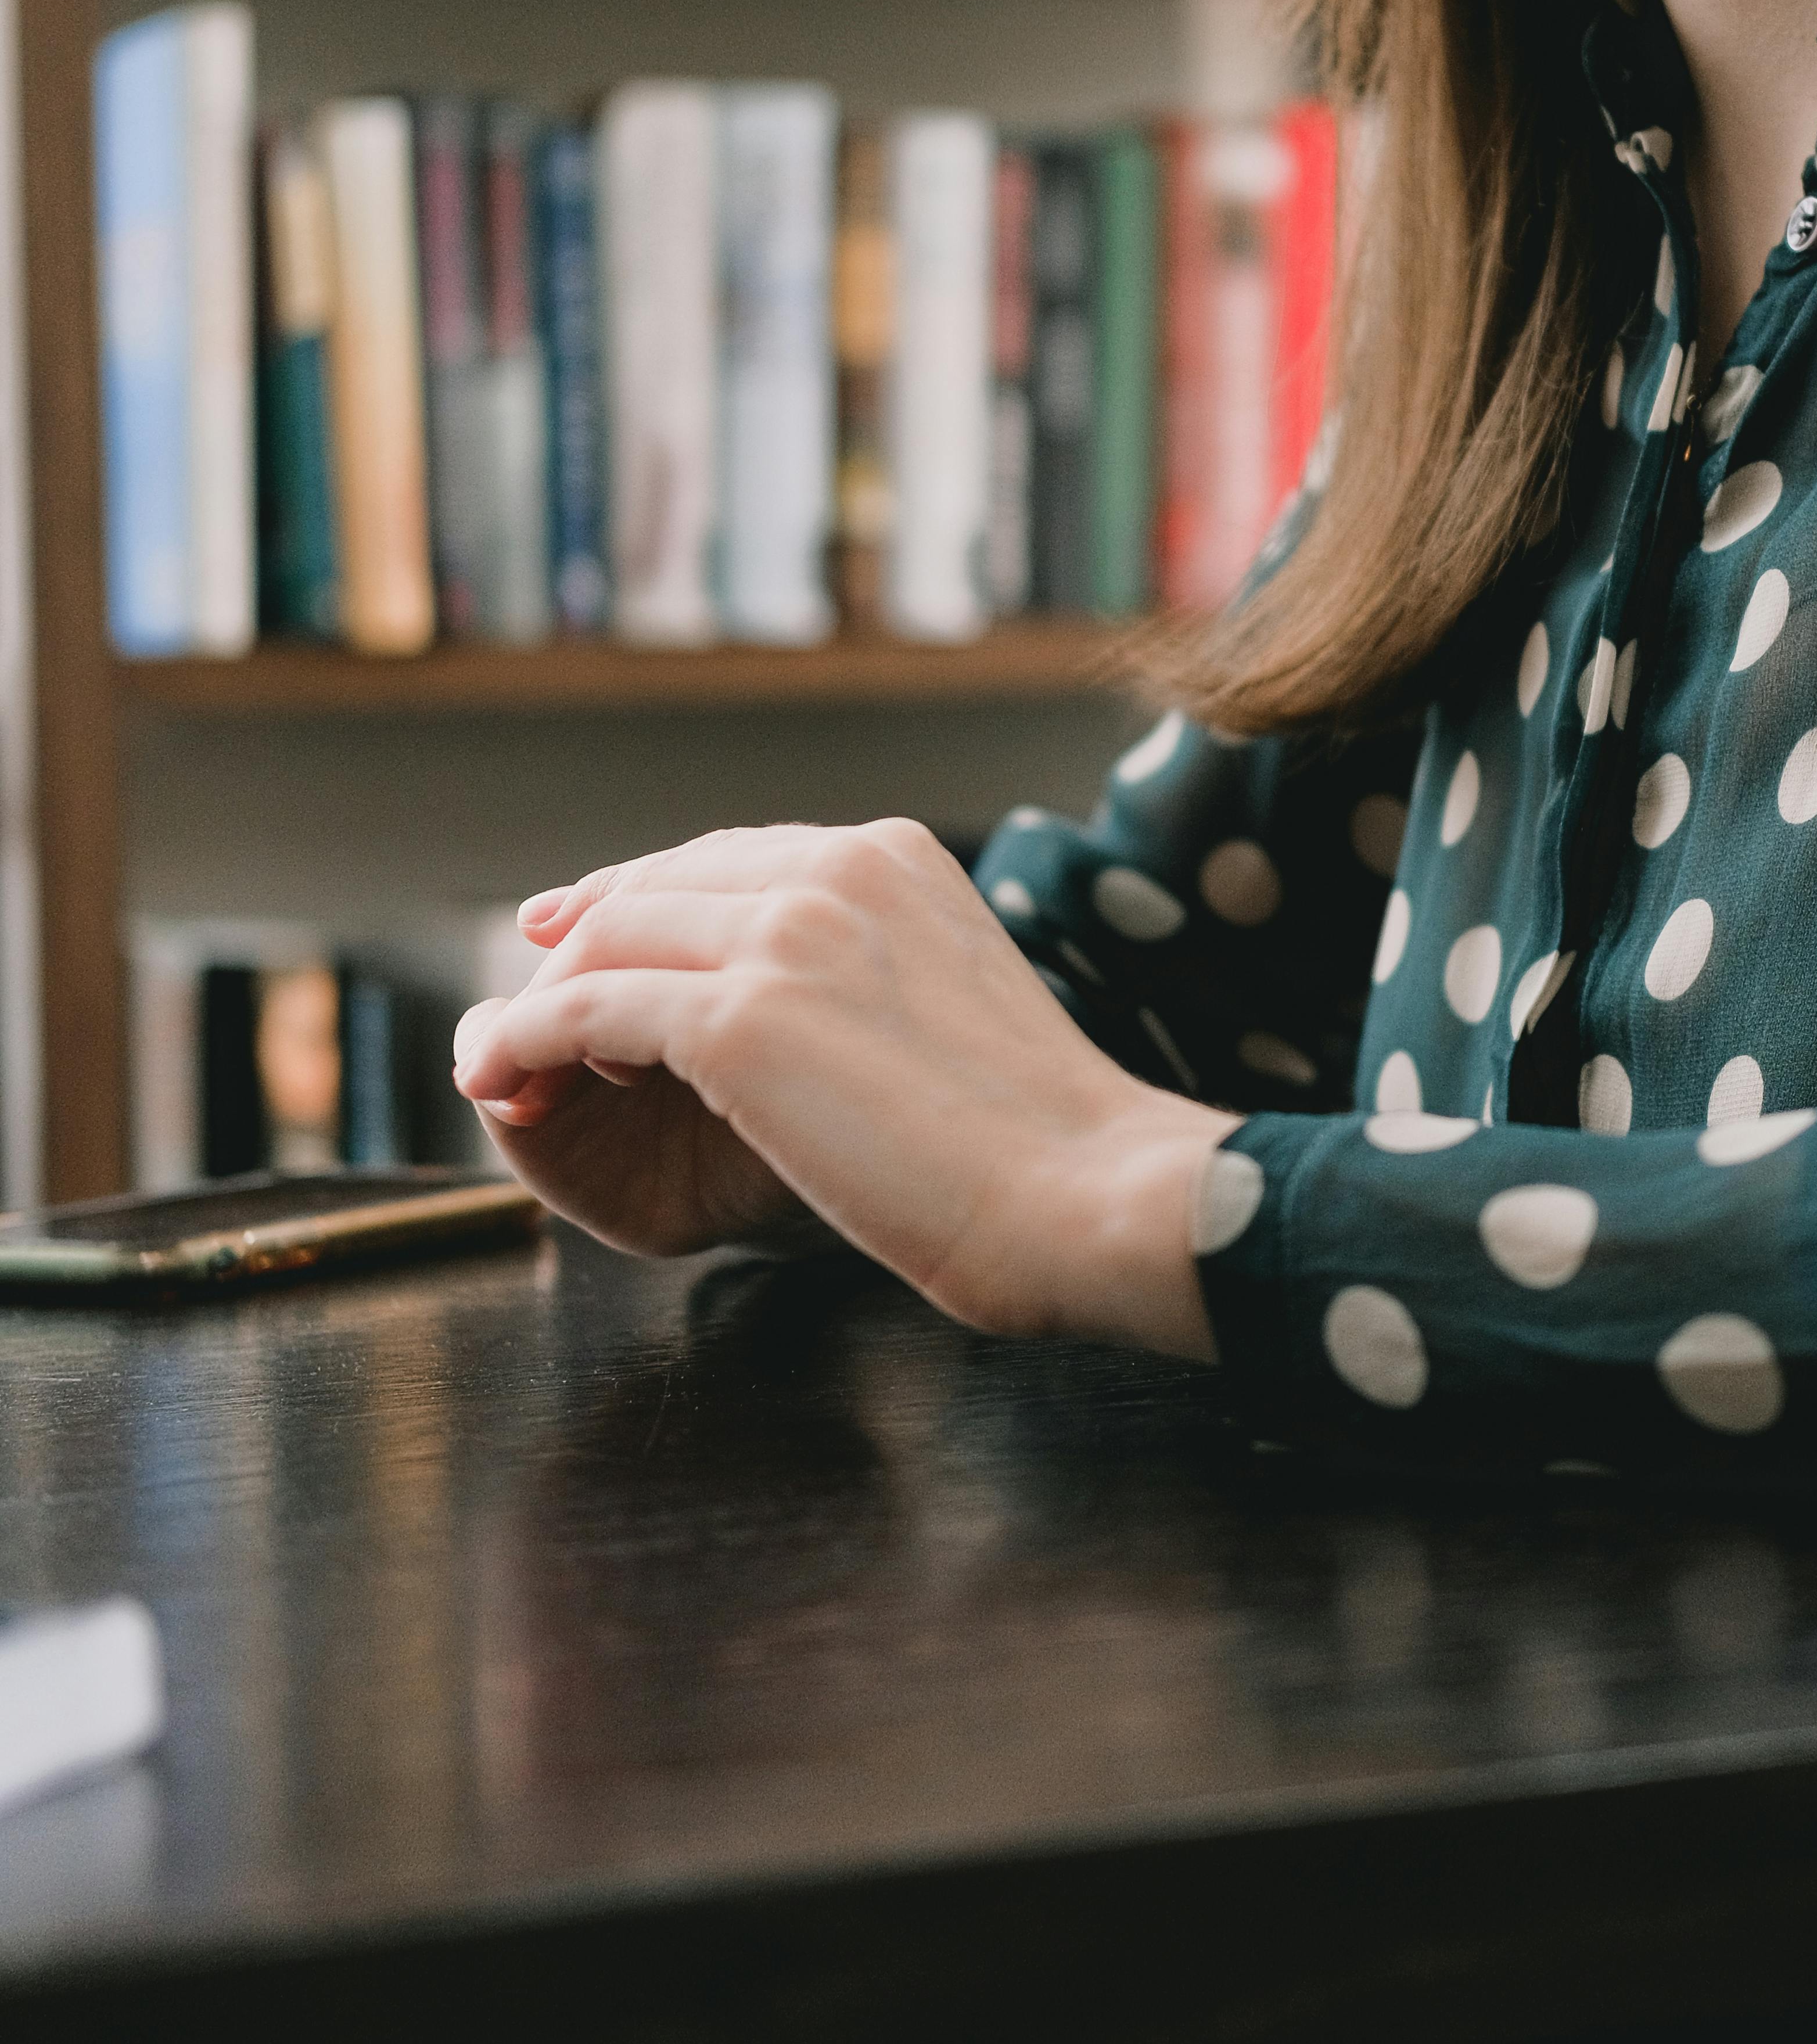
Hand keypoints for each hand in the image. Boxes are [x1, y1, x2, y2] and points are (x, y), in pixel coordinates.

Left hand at [452, 818, 1235, 1358]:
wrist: (1083, 1188)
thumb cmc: (1040, 1138)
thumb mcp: (956, 1002)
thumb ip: (877, 973)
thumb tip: (809, 1012)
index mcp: (896, 858)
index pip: (734, 856)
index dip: (647, 892)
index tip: (586, 927)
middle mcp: (837, 870)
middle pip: (659, 886)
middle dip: (583, 938)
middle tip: (529, 992)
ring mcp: (785, 937)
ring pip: (611, 940)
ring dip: (545, 1000)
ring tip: (506, 1058)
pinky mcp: (737, 1021)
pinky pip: (589, 1011)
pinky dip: (532, 1040)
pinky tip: (507, 1078)